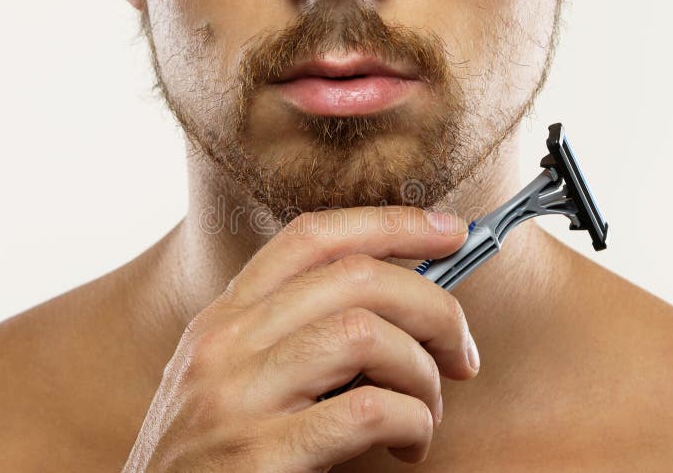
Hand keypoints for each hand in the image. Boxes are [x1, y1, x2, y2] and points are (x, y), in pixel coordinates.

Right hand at [123, 206, 480, 471]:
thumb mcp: (236, 380)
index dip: (390, 223)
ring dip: (422, 371)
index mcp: (224, 318)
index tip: (449, 231)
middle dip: (433, 306)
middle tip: (460, 352)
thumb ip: (296, 338)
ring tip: (427, 409)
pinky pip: (367, 410)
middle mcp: (225, 343)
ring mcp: (235, 397)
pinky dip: (413, 421)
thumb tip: (401, 310)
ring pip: (364, 333)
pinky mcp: (256, 456)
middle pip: (354, 277)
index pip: (312, 237)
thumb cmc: (212, 460)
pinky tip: (410, 443)